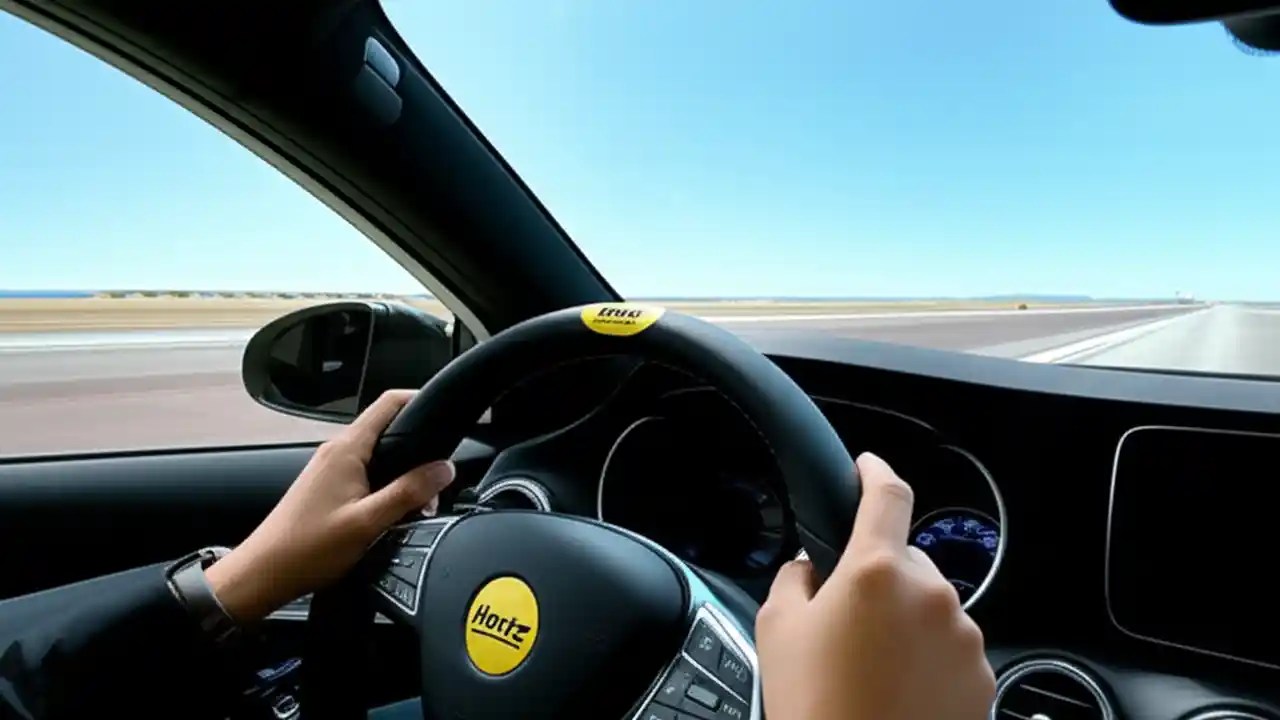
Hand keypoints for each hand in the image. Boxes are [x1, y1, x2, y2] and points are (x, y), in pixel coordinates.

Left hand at [206, 390, 454, 622]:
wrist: (264, 574)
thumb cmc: (306, 549)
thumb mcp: (368, 522)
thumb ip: (409, 492)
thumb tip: (444, 468)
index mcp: (346, 450)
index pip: (388, 404)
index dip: (420, 400)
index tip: (445, 413)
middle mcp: (336, 453)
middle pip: (388, 431)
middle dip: (419, 451)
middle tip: (437, 483)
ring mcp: (330, 470)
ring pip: (379, 457)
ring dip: (403, 474)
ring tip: (418, 505)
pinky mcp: (327, 488)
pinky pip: (365, 475)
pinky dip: (385, 488)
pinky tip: (392, 514)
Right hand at [756, 452, 995, 719]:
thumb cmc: (816, 708)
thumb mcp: (778, 629)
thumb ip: (798, 578)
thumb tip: (814, 568)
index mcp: (876, 572)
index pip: (887, 495)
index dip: (876, 471)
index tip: (870, 467)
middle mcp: (930, 596)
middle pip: (906, 562)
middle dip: (880, 580)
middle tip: (847, 624)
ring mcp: (963, 638)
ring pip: (931, 608)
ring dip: (905, 623)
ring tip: (871, 670)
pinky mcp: (982, 676)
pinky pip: (951, 648)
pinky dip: (928, 659)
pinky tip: (897, 690)